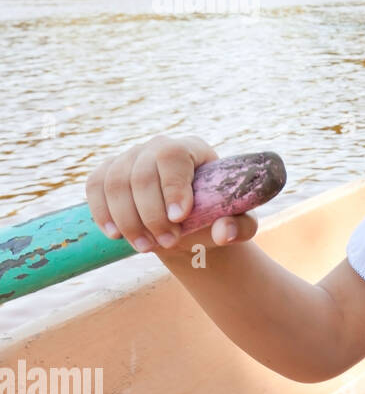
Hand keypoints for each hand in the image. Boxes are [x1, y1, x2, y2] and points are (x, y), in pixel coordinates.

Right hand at [85, 134, 259, 253]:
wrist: (187, 221)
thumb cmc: (216, 215)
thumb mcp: (238, 221)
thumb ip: (240, 225)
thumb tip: (224, 232)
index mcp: (192, 149)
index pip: (173, 157)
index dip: (172, 187)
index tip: (179, 218)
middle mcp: (158, 146)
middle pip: (142, 174)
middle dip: (152, 214)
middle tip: (168, 242)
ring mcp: (130, 157)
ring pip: (115, 184)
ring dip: (128, 220)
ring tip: (146, 247)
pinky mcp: (107, 172)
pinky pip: (95, 187)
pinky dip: (103, 213)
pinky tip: (117, 235)